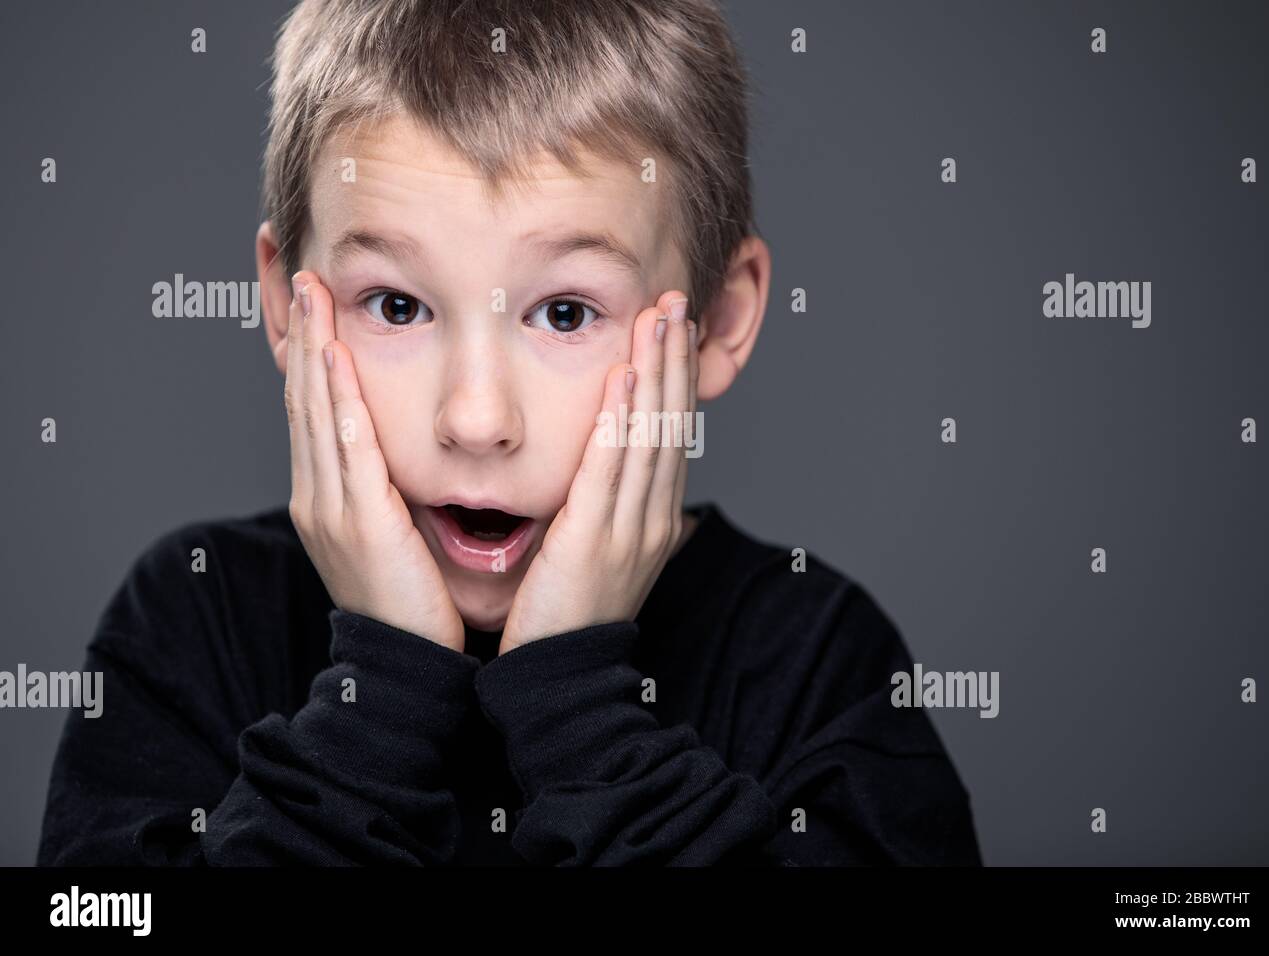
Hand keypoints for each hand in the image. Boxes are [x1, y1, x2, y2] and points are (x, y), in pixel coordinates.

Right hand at [283, 271, 464, 652]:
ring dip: (313, 347)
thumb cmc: (411, 602)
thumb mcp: (392, 534)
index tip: (314, 303)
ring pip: (315, 410)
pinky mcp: (357, 521)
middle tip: (299, 274)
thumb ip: (391, 490)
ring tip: (312, 293)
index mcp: (329, 498)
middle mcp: (319, 495)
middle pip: (304, 398)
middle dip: (301, 334)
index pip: (314, 409)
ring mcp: (331, 507)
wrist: (406, 666)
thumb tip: (404, 454)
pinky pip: (344, 445)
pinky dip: (336, 395)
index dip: (311, 353)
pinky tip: (335, 354)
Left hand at [499, 291, 697, 653]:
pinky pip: (615, 465)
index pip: (670, 436)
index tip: (673, 331)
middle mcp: (652, 518)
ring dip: (657, 370)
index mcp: (652, 521)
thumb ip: (618, 518)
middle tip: (677, 301)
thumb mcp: (606, 561)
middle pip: (671, 423)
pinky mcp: (597, 537)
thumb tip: (636, 493)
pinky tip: (625, 375)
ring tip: (659, 316)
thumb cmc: (571, 618)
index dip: (674, 380)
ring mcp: (630, 527)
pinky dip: (624, 416)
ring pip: (651, 434)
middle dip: (675, 359)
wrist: (562, 679)